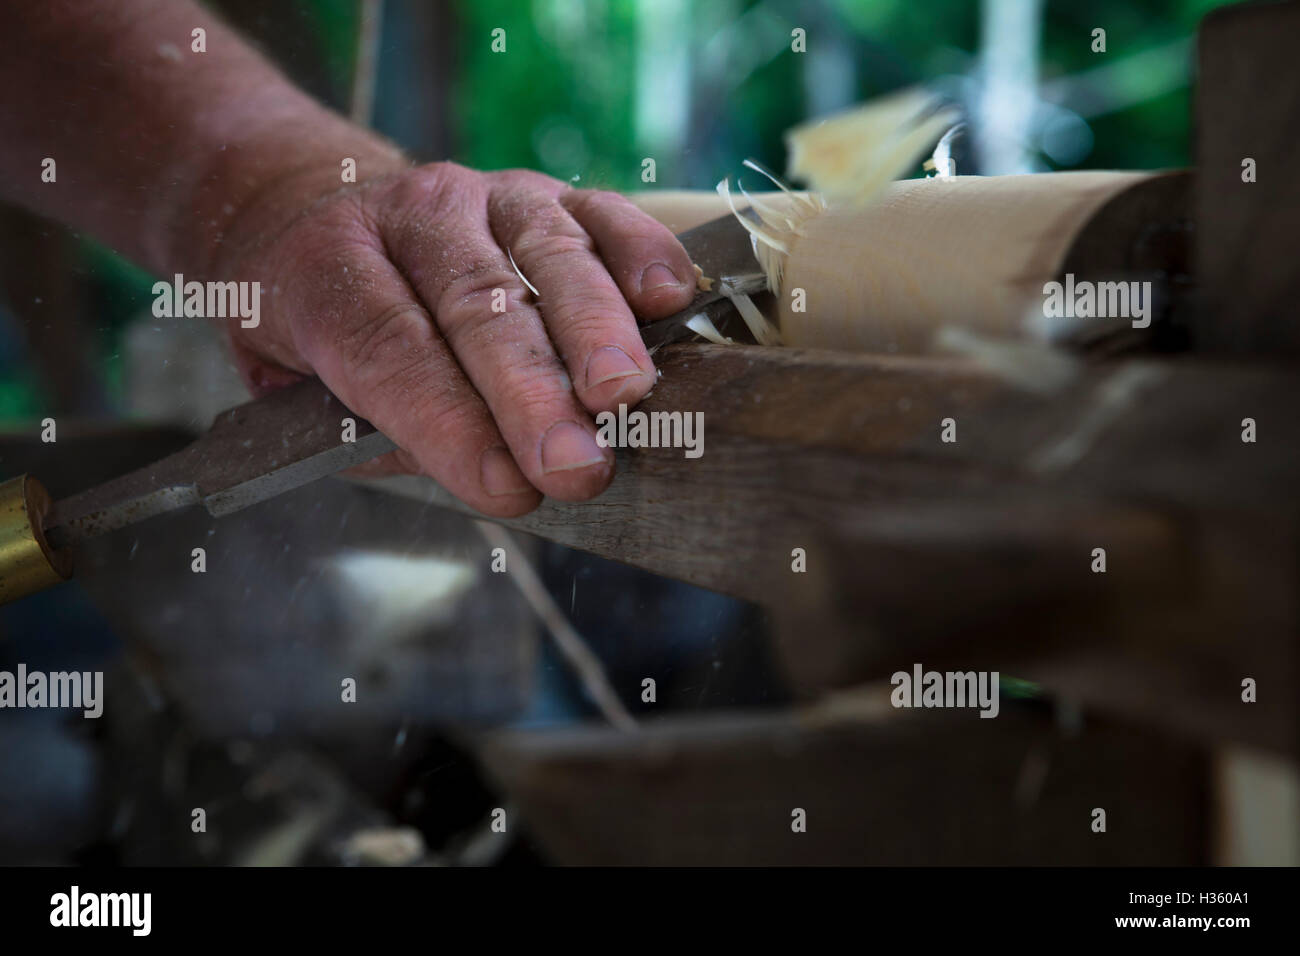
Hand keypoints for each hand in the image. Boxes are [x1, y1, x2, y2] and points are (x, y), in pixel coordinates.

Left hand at [210, 161, 696, 516]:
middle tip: (574, 465)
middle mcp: (413, 215)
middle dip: (532, 392)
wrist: (310, 214)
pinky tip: (669, 298)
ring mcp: (486, 196)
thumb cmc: (319, 323)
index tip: (505, 486)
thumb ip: (385, 430)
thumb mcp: (300, 388)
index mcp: (328, 264)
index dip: (448, 421)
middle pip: (479, 303)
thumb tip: (492, 468)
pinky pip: (604, 213)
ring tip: (626, 395)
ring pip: (550, 254)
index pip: (390, 348)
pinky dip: (641, 251)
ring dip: (596, 329)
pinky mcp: (548, 194)